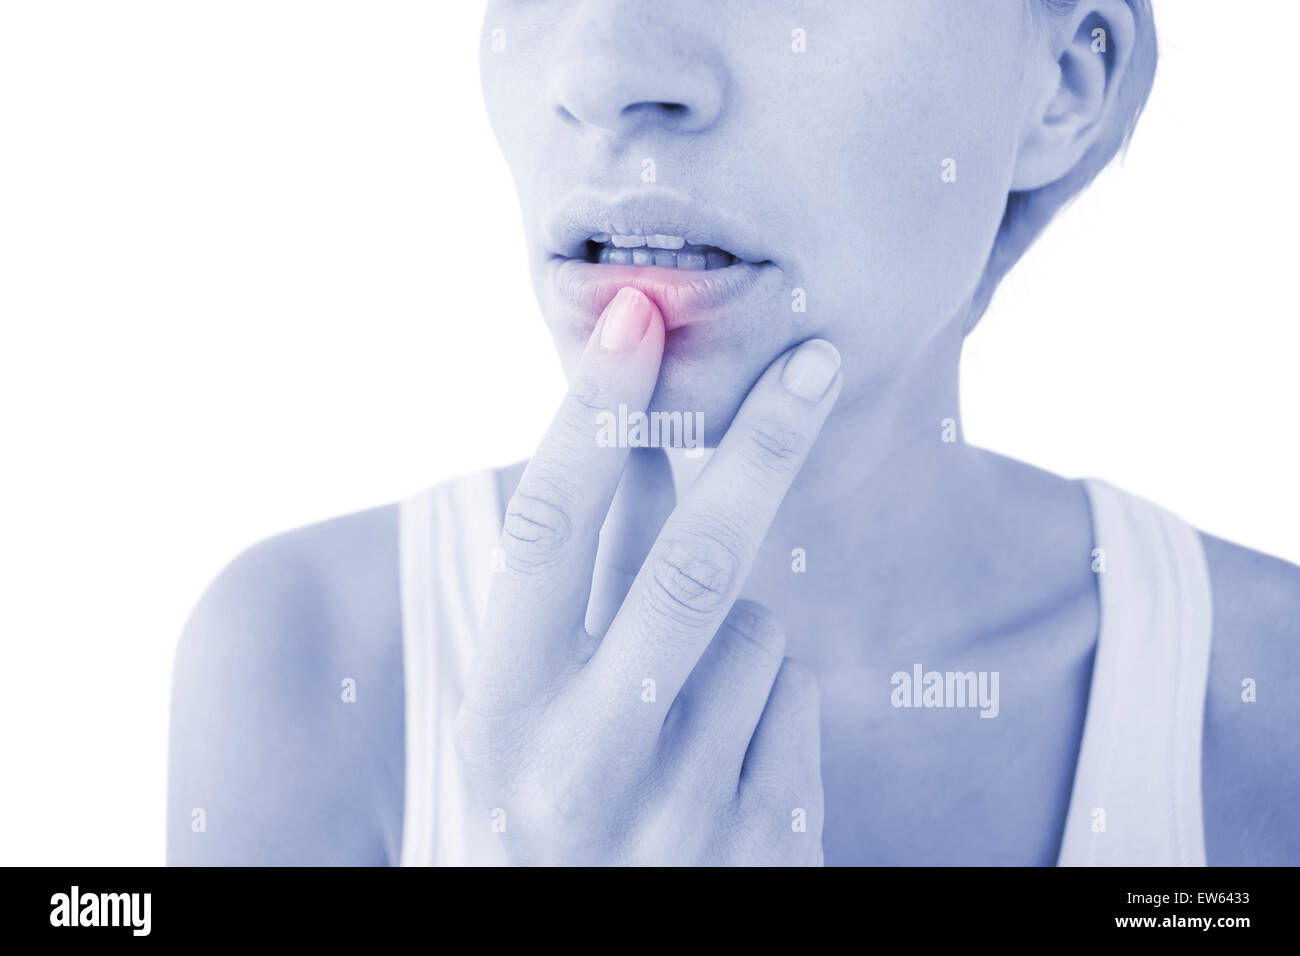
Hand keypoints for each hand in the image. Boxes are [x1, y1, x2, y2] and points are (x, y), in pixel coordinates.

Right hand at [455, 286, 841, 864]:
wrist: (604, 941)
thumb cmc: (561, 796)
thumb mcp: (536, 701)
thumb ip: (582, 577)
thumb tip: (632, 428)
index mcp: (498, 715)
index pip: (545, 535)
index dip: (590, 413)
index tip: (636, 311)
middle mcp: (581, 768)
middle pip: (690, 566)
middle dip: (760, 447)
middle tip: (818, 358)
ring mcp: (682, 817)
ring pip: (758, 631)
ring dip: (738, 635)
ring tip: (683, 713)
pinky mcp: (768, 847)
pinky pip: (796, 696)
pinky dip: (769, 699)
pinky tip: (724, 763)